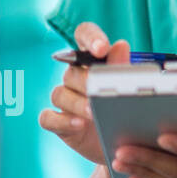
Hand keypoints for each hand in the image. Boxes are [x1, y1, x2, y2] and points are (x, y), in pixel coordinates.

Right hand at [38, 22, 130, 166]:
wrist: (121, 142)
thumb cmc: (126, 107)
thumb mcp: (128, 87)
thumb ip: (122, 67)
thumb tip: (121, 44)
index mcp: (93, 59)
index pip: (85, 35)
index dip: (90, 37)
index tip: (101, 48)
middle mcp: (75, 76)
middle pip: (72, 71)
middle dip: (86, 81)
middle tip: (99, 90)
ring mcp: (64, 99)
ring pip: (59, 94)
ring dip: (76, 103)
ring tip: (93, 110)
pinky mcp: (57, 122)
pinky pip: (48, 118)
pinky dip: (62, 121)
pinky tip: (78, 124)